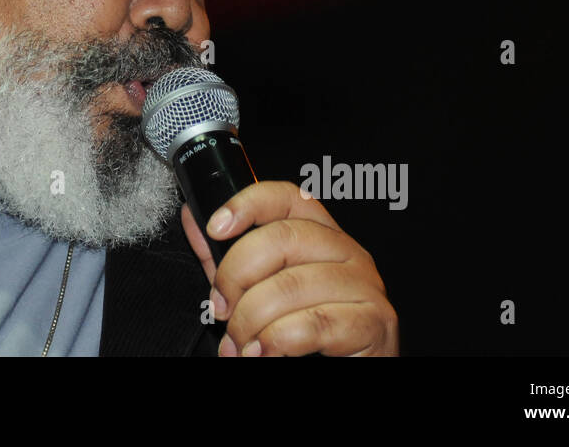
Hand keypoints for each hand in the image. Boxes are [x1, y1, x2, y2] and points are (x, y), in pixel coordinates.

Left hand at [182, 181, 398, 356]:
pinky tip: (264, 354)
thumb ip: (227, 257)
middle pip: (283, 238)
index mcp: (320, 234)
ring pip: (293, 285)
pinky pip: (315, 325)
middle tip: (220, 309)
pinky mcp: (375, 323)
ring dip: (251, 321)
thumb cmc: (304, 336)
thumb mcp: (257, 290)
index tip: (216, 227)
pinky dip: (277, 342)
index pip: (286, 196)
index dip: (247, 204)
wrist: (351, 372)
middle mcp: (347, 251)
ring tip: (240, 346)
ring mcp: (365, 285)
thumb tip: (193, 219)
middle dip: (236, 276)